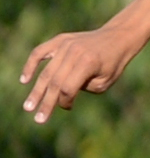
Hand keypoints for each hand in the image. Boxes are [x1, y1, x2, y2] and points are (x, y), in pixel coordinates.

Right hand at [20, 26, 145, 122]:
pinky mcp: (60, 40)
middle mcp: (74, 53)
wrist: (116, 38)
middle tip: (38, 120)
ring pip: (46, 71)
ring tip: (28, 107)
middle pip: (55, 82)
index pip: (69, 87)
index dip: (65, 101)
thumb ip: (83, 87)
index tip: (67, 107)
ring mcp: (65, 45)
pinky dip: (30, 66)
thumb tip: (61, 93)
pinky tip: (24, 80)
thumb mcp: (105, 81)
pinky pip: (40, 52)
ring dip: (36, 91)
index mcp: (88, 63)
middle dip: (46, 102)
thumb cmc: (113, 64)